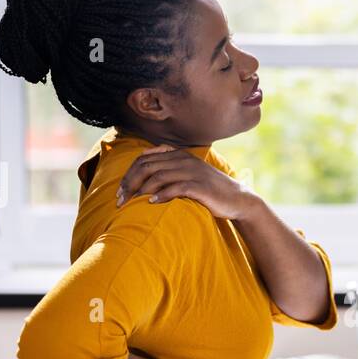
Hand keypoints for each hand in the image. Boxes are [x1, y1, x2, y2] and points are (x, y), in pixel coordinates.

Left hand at [116, 145, 257, 219]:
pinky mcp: (200, 186)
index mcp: (178, 155)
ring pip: (158, 176)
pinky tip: (151, 203)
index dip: (129, 174)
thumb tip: (143, 164)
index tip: (119, 191)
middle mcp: (183, 160)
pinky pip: (175, 188)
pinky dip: (161, 195)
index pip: (144, 158)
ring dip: (141, 190)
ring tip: (132, 203)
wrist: (237, 199)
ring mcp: (192, 172)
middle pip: (147, 166)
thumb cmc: (209, 190)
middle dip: (130, 183)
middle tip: (120, 200)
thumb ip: (168, 167)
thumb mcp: (188, 173)